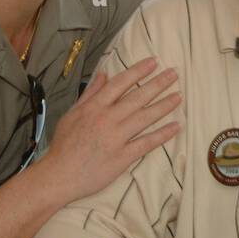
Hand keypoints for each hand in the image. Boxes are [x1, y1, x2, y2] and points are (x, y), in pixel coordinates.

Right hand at [41, 57, 180, 201]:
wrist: (59, 175)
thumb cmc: (64, 144)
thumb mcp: (72, 113)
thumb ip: (90, 93)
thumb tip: (103, 73)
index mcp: (95, 107)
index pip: (120, 83)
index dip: (138, 71)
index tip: (154, 62)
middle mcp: (108, 119)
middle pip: (138, 97)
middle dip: (158, 83)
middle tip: (175, 73)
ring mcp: (117, 138)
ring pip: (145, 117)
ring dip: (164, 105)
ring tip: (179, 96)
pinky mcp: (123, 157)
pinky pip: (146, 143)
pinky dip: (162, 134)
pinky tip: (176, 126)